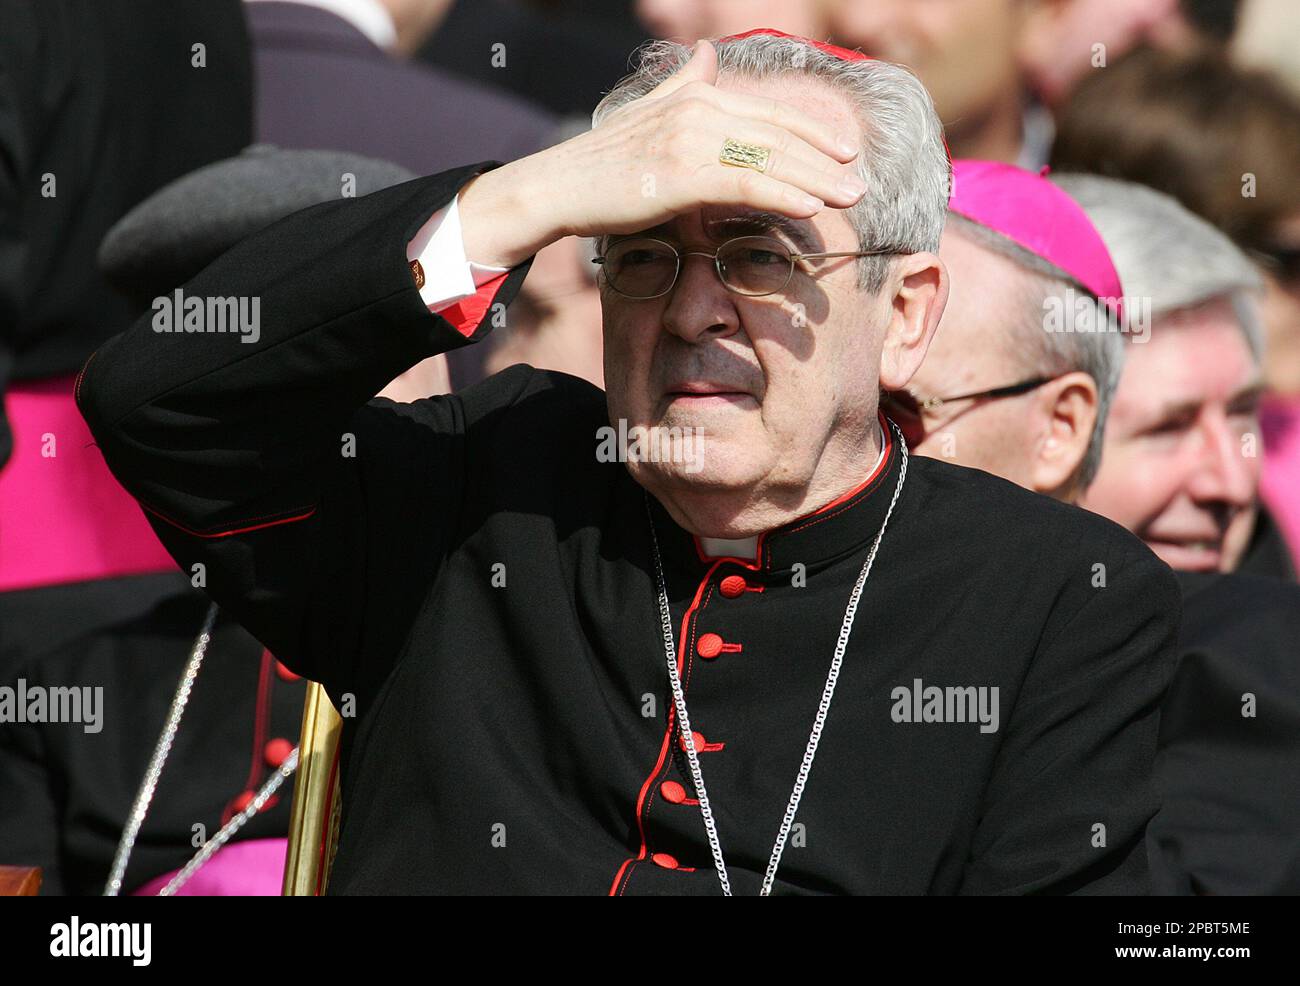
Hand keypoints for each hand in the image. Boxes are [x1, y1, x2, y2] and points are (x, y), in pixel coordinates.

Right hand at [459, 40, 864, 267]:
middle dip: (825, 160)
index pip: (769, 115)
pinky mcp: (680, 173)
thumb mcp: (648, 112)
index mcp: (697, 97)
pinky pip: (744, 182)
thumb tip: (707, 53)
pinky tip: (809, 207)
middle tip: (861, 183)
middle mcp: (699, 110)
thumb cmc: (601, 162)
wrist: (557, 187)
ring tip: (850, 198)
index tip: (847, 152)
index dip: (813, 132)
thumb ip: (682, 84)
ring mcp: (690, 139)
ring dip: (816, 179)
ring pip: (769, 158)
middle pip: (778, 136)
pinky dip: (781, 193)